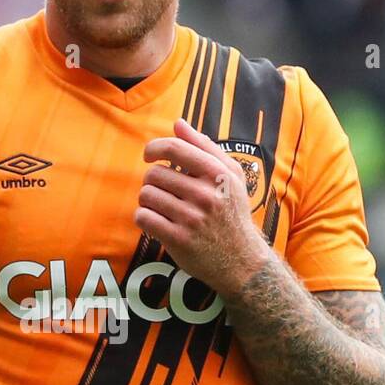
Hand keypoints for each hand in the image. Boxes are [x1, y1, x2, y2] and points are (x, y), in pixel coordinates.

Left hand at [135, 118, 269, 294]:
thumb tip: (178, 124)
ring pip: (146, 195)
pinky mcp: (178, 239)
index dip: (154, 148)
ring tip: (163, 208)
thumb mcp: (230, 177)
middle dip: (153, 181)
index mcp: (218, 174)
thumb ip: (205, 147)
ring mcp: (191, 218)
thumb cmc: (232, 212)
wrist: (241, 260)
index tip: (149, 156)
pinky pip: (143, 217)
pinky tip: (157, 222)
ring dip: (148, 200)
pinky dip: (144, 218)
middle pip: (154, 174)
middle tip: (164, 192)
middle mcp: (206, 195)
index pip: (174, 148)